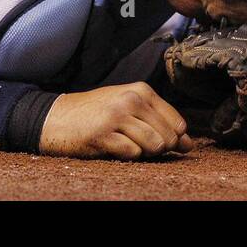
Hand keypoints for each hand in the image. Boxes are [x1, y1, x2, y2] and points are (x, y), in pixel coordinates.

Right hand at [39, 82, 194, 159]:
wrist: (56, 117)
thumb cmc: (96, 114)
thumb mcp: (128, 109)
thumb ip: (159, 122)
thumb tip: (189, 144)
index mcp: (141, 90)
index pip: (176, 122)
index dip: (174, 139)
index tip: (159, 141)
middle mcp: (131, 99)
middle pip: (168, 136)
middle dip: (159, 148)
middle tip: (139, 144)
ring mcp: (117, 115)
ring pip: (154, 145)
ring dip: (145, 153)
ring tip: (128, 145)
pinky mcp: (103, 134)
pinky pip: (132, 153)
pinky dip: (127, 156)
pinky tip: (113, 147)